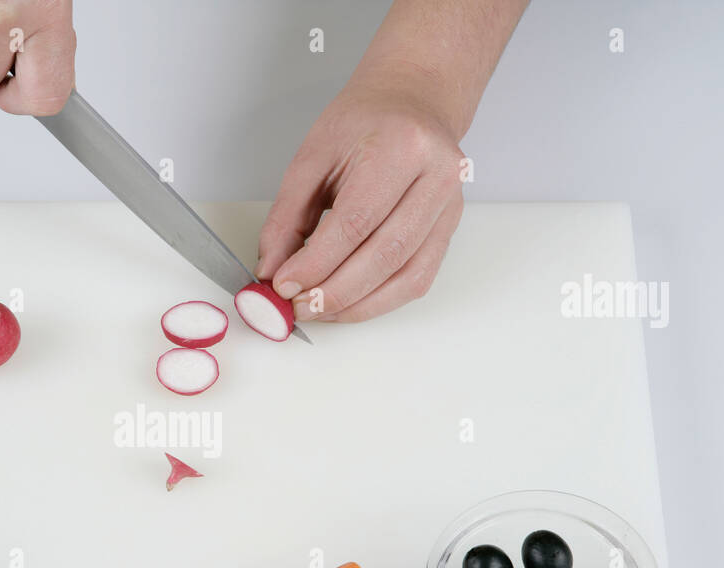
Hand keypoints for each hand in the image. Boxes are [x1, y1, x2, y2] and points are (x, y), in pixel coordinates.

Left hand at [256, 77, 465, 323]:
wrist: (412, 101)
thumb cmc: (365, 122)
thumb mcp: (312, 156)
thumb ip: (287, 216)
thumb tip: (272, 269)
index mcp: (401, 147)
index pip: (355, 222)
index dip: (317, 262)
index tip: (284, 285)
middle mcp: (437, 177)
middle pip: (384, 255)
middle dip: (334, 292)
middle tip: (297, 308)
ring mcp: (450, 206)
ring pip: (406, 276)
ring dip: (356, 305)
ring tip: (317, 310)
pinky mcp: (451, 229)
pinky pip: (418, 280)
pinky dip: (379, 302)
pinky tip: (348, 304)